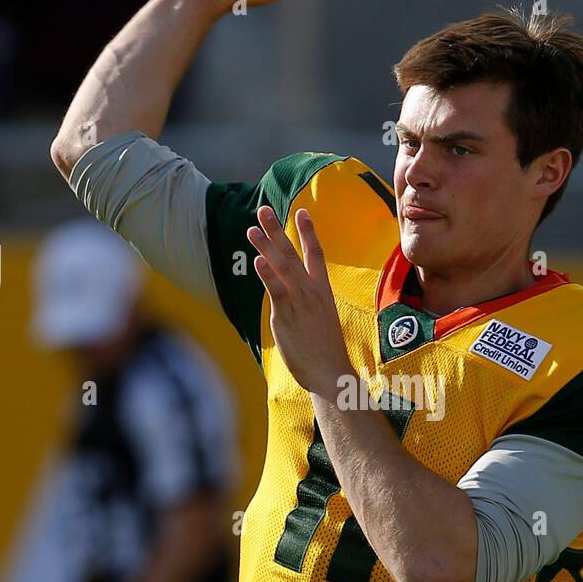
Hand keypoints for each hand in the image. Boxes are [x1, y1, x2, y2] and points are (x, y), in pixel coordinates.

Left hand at [247, 206, 350, 394]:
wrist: (331, 371)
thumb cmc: (326, 353)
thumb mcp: (321, 322)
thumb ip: (308, 307)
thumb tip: (297, 305)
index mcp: (323, 291)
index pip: (316, 254)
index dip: (308, 232)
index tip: (301, 212)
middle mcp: (311, 291)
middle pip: (292, 253)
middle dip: (277, 229)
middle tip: (264, 209)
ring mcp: (299, 301)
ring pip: (282, 267)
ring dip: (265, 245)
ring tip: (252, 229)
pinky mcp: (286, 315)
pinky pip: (276, 290)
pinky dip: (267, 274)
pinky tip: (258, 261)